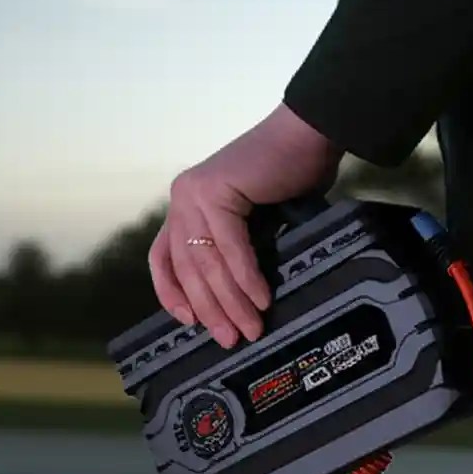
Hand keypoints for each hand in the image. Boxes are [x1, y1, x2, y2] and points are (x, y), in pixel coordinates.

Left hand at [150, 103, 342, 347]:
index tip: (189, 322)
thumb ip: (233, 249)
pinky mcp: (217, 191)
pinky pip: (230, 247)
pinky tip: (260, 300)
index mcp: (185, 205)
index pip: (163, 258)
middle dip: (210, 308)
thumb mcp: (251, 220)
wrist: (309, 134)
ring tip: (250, 328)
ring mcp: (195, 193)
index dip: (172, 293)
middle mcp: (182, 199)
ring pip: (208, 262)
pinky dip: (246, 277)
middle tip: (230, 339)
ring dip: (231, 301)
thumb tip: (235, 301)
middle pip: (187, 267)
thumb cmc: (288, 178)